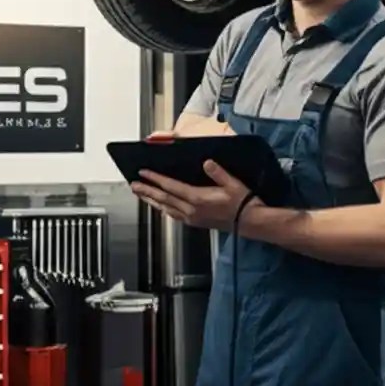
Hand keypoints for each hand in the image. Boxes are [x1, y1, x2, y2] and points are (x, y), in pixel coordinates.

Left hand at [131, 160, 263, 230]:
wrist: (250, 222)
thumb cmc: (243, 202)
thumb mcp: (233, 184)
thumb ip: (218, 173)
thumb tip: (207, 163)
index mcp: (198, 199)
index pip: (171, 187)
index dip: (155, 179)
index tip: (143, 173)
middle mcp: (192, 210)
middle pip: (163, 199)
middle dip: (147, 191)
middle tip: (133, 185)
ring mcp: (192, 218)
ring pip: (166, 208)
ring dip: (152, 201)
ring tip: (141, 194)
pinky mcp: (196, 222)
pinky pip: (174, 215)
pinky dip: (164, 209)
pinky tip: (160, 207)